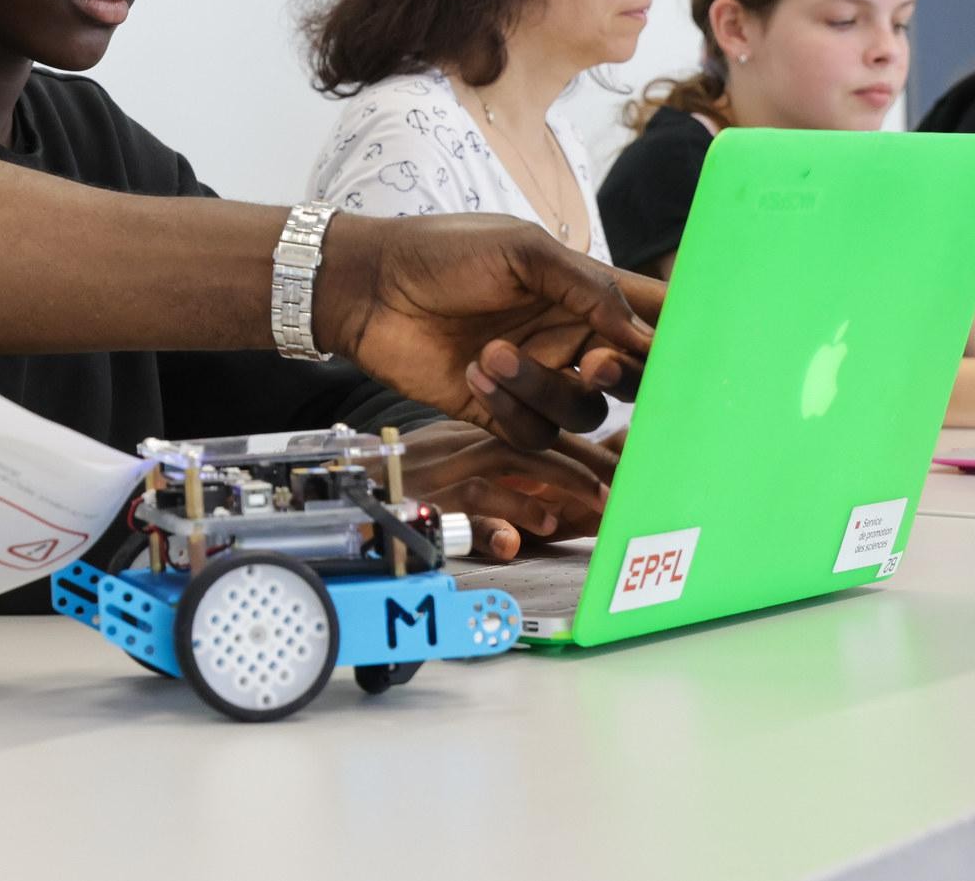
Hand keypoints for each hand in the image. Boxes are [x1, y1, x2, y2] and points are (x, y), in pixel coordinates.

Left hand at [314, 214, 661, 447]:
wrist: (369, 287)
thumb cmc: (442, 253)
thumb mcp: (521, 252)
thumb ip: (588, 288)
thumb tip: (645, 334)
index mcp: (582, 292)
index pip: (650, 316)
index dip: (679, 335)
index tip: (696, 349)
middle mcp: (568, 337)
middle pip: (630, 377)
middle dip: (622, 376)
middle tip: (594, 363)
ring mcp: (536, 377)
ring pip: (580, 411)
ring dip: (543, 387)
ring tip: (493, 353)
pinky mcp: (500, 411)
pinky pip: (534, 433)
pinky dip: (510, 409)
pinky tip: (474, 374)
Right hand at [394, 423, 615, 560]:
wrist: (345, 484)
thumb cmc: (406, 485)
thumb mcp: (457, 472)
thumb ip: (507, 486)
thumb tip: (566, 509)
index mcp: (473, 436)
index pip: (539, 433)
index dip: (587, 449)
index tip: (629, 466)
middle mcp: (462, 445)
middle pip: (533, 441)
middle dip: (585, 462)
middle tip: (628, 485)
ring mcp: (442, 471)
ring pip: (505, 461)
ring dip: (555, 480)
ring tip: (596, 503)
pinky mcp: (423, 500)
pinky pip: (463, 509)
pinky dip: (493, 524)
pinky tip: (518, 541)